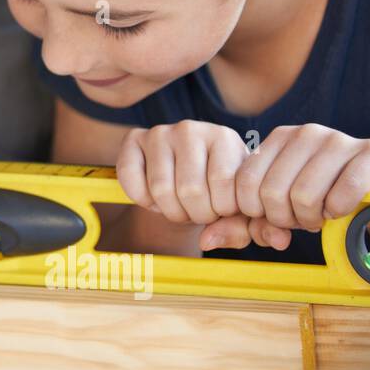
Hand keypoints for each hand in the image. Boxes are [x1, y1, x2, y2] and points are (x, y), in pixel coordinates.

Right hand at [116, 120, 250, 226]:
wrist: (190, 175)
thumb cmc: (219, 191)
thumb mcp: (239, 209)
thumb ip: (238, 228)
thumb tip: (207, 241)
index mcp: (224, 137)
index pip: (223, 181)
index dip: (222, 209)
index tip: (223, 209)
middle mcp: (191, 129)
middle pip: (190, 188)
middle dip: (196, 214)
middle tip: (200, 211)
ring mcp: (160, 132)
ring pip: (160, 188)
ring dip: (171, 211)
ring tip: (181, 206)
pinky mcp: (133, 138)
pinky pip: (130, 177)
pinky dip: (141, 199)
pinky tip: (156, 198)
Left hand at [231, 124, 369, 232]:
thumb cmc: (324, 200)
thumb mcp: (278, 209)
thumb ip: (241, 222)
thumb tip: (206, 240)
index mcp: (280, 138)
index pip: (245, 185)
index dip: (259, 214)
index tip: (279, 217)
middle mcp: (307, 132)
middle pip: (271, 193)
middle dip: (287, 219)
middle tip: (305, 219)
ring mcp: (340, 139)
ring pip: (304, 196)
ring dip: (314, 219)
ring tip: (324, 214)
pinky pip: (342, 195)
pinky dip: (340, 213)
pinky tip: (345, 208)